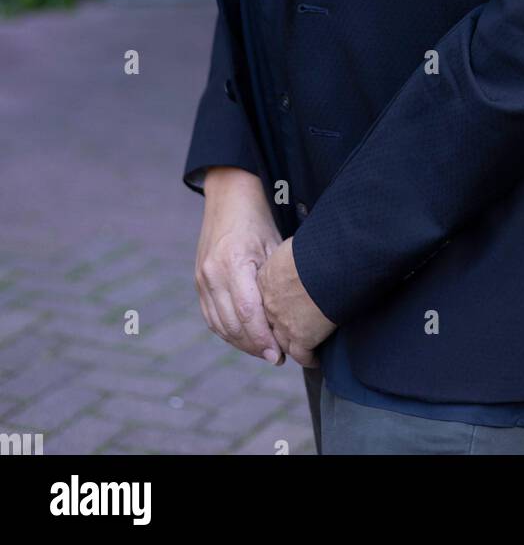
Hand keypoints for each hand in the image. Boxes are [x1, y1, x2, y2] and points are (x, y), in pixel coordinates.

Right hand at [194, 166, 285, 364]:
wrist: (229, 197)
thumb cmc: (259, 219)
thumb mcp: (274, 245)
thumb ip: (276, 281)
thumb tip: (294, 318)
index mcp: (233, 262)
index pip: (248, 313)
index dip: (264, 338)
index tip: (281, 355)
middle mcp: (212, 273)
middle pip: (233, 325)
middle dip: (256, 346)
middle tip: (278, 357)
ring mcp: (201, 279)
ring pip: (220, 325)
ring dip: (242, 343)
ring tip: (266, 351)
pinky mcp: (198, 282)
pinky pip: (211, 317)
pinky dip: (229, 332)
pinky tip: (247, 338)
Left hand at [257, 237, 337, 366]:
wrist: (330, 263)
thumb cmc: (317, 248)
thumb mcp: (292, 248)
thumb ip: (287, 259)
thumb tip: (297, 258)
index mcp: (265, 280)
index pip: (262, 301)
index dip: (271, 308)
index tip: (280, 311)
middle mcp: (269, 305)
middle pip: (268, 325)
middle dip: (276, 332)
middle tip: (287, 335)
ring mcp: (283, 324)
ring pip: (282, 344)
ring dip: (291, 347)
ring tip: (301, 349)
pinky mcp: (302, 338)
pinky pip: (303, 355)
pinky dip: (309, 359)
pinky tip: (314, 358)